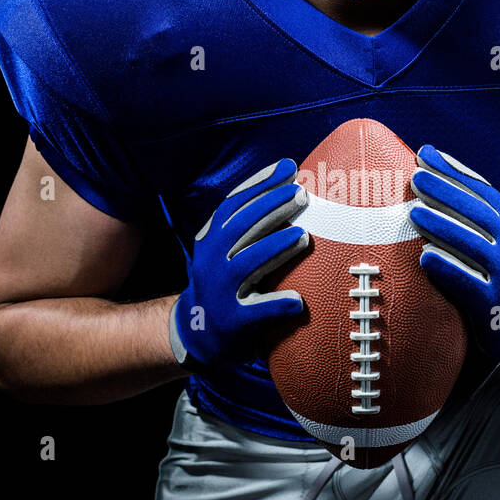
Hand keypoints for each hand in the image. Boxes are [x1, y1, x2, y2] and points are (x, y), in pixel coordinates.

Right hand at [171, 157, 308, 371]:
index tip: (287, 167)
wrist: (197, 332)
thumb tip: (290, 186)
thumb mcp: (225, 248)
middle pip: (241, 228)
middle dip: (271, 207)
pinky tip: (297, 300)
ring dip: (274, 247)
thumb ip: (249, 224)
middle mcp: (211, 262)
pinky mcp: (232, 323)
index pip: (234, 205)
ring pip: (247, 264)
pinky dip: (276, 305)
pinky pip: (256, 312)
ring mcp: (220, 293)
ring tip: (303, 235)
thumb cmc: (224, 281)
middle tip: (301, 194)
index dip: (260, 184)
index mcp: (211, 240)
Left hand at [408, 144, 499, 363]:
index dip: (454, 171)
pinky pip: (469, 284)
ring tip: (415, 212)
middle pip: (478, 213)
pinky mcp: (494, 304)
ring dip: (443, 226)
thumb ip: (475, 215)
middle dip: (445, 192)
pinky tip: (425, 257)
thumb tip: (434, 179)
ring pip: (473, 245)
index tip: (427, 154)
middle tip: (416, 177)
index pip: (482, 192)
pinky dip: (448, 269)